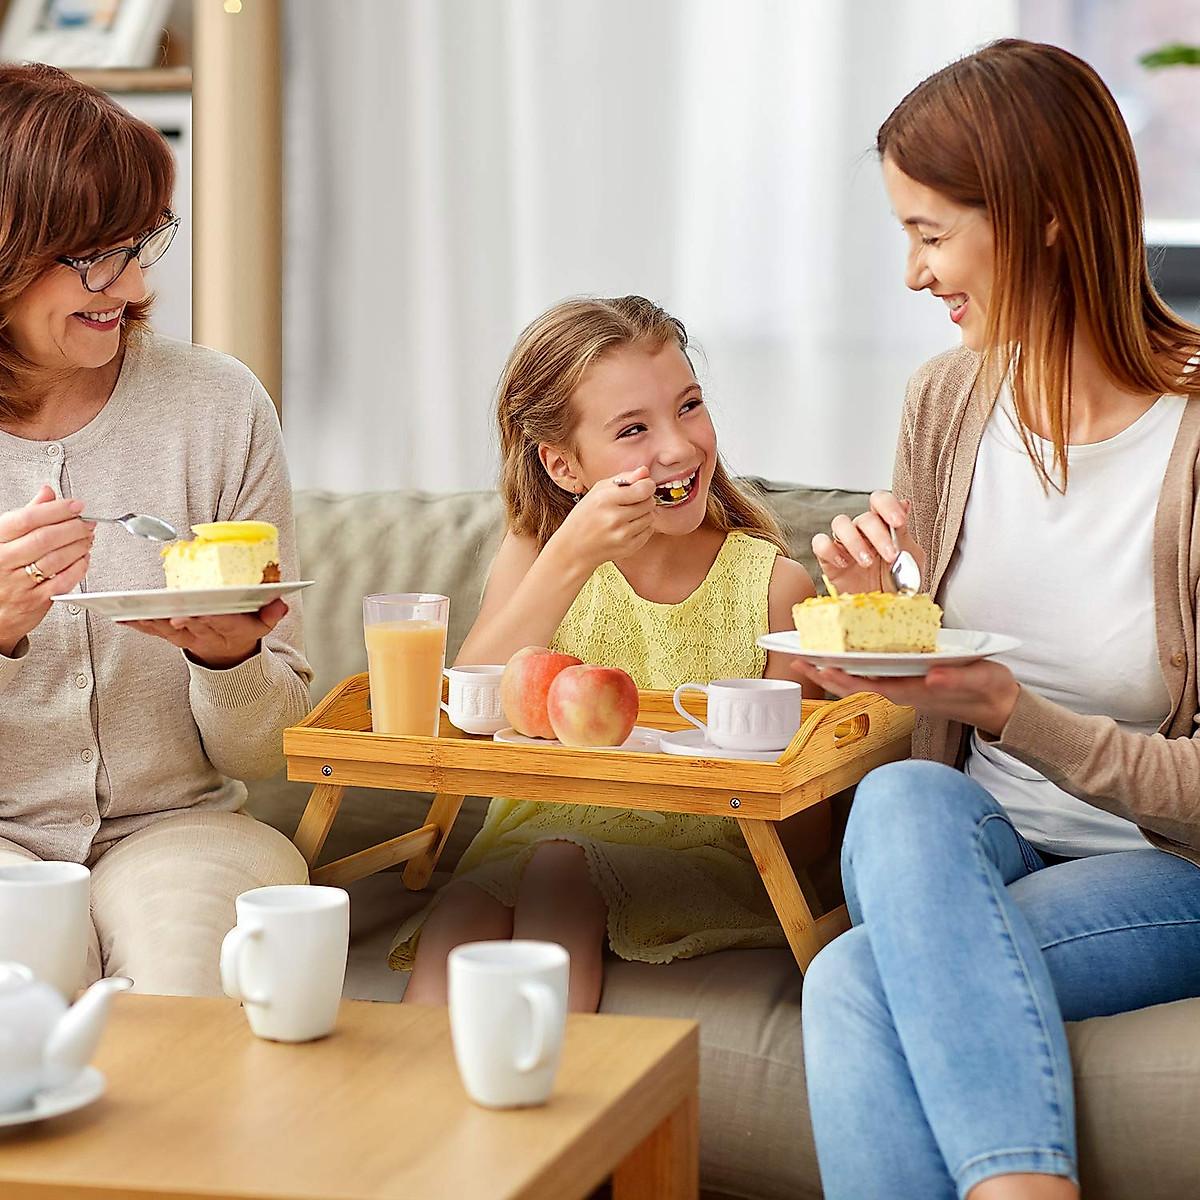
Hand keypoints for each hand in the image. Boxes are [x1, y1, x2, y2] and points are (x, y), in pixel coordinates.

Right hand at [0, 486, 93, 655]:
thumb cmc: (0, 571)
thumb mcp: (4, 539)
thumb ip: (27, 516)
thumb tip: (47, 493)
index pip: (26, 519)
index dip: (56, 510)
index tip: (76, 505)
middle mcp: (4, 561)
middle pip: (45, 538)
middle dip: (73, 527)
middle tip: (87, 522)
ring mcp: (19, 583)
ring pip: (56, 558)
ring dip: (79, 545)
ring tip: (87, 537)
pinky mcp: (35, 601)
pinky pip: (63, 581)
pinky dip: (79, 567)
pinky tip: (83, 558)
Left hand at [125, 598, 287, 668]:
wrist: (229, 656)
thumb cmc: (245, 630)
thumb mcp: (264, 624)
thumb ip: (272, 613)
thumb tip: (281, 603)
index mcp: (231, 629)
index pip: (221, 622)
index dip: (211, 618)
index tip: (202, 612)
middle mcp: (207, 634)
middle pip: (192, 625)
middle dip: (180, 620)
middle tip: (169, 614)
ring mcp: (188, 636)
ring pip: (168, 629)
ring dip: (151, 621)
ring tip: (134, 612)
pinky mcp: (173, 636)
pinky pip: (154, 630)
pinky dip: (138, 624)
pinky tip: (121, 617)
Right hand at [552, 464, 656, 569]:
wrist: (573, 548)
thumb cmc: (586, 515)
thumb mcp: (598, 491)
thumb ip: (623, 478)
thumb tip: (645, 471)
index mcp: (605, 499)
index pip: (643, 489)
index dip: (647, 485)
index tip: (643, 486)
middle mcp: (614, 518)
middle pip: (649, 503)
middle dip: (644, 499)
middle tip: (632, 502)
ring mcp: (622, 535)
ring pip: (650, 517)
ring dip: (644, 514)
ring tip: (628, 515)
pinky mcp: (628, 548)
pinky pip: (649, 532)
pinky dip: (642, 528)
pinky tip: (628, 527)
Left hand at [793, 657, 1020, 737]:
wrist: (998, 706)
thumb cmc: (988, 690)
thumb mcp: (980, 679)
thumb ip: (956, 678)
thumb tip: (931, 674)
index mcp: (916, 690)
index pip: (874, 684)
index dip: (848, 677)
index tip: (824, 666)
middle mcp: (903, 691)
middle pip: (856, 683)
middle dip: (826, 672)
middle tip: (796, 659)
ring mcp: (902, 687)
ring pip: (859, 680)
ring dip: (831, 669)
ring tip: (803, 657)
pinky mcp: (904, 681)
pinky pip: (869, 674)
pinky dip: (848, 665)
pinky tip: (833, 655)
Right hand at [812, 490, 925, 594]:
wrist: (883, 613)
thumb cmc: (896, 587)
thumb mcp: (910, 561)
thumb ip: (906, 533)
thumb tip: (904, 504)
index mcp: (885, 527)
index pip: (880, 501)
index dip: (888, 505)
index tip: (899, 521)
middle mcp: (863, 532)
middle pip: (864, 517)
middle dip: (879, 536)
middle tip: (890, 556)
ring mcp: (844, 544)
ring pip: (840, 523)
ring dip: (855, 541)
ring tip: (866, 562)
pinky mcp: (828, 559)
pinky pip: (820, 543)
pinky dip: (831, 550)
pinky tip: (845, 564)